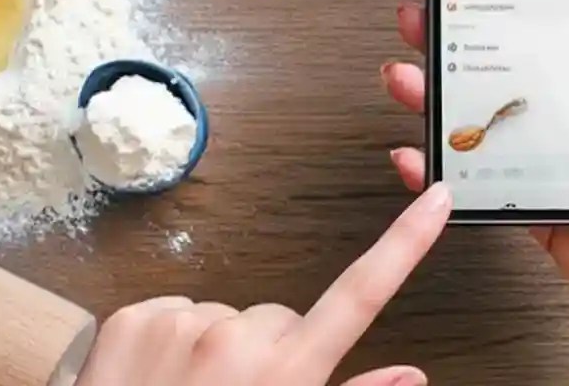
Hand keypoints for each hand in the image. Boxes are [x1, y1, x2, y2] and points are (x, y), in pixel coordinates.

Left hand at [75, 184, 451, 385]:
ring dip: (216, 348)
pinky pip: (174, 311)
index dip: (404, 243)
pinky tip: (160, 380)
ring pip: (226, 315)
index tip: (434, 201)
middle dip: (271, 348)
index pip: (363, 294)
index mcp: (286, 374)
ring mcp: (183, 324)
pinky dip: (171, 342)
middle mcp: (238, 340)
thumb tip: (410, 376)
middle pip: (280, 316)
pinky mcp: (134, 318)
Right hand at [382, 0, 568, 381]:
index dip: (520, 19)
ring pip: (494, 132)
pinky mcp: (545, 217)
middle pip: (516, 85)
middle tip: (425, 27)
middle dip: (465, 55)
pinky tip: (421, 156)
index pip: (562, 46)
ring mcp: (564, 175)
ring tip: (409, 81)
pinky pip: (491, 188)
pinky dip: (453, 173)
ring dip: (448, 108)